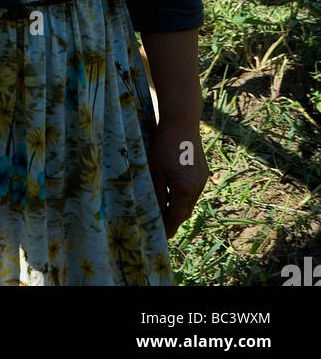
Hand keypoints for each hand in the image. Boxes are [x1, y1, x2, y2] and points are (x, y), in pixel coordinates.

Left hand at [146, 122, 208, 237]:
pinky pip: (193, 190)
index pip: (176, 218)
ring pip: (190, 202)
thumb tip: (155, 213)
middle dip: (173, 220)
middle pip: (184, 212)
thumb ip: (157, 194)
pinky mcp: (203, 172)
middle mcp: (197, 188)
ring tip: (164, 207)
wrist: (182, 121)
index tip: (160, 237)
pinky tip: (173, 189)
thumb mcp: (155, 170)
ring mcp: (202, 180)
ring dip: (178, 207)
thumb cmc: (164, 145)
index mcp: (184, 190)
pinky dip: (184, 195)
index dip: (168, 229)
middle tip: (160, 224)